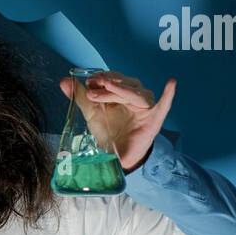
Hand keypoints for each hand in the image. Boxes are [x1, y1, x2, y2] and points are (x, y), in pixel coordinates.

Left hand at [59, 72, 176, 171]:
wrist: (117, 157)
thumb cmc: (108, 132)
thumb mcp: (91, 113)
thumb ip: (79, 97)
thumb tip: (63, 81)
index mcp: (120, 93)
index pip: (114, 79)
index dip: (102, 77)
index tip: (89, 81)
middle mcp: (134, 97)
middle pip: (124, 84)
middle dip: (108, 83)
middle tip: (94, 86)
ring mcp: (145, 107)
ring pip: (136, 92)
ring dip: (121, 89)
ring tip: (107, 87)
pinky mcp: (154, 119)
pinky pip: (164, 105)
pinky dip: (168, 94)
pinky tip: (171, 83)